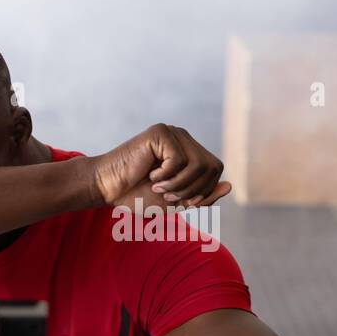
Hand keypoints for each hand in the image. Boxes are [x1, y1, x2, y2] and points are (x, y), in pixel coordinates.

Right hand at [89, 123, 231, 210]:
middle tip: (168, 196)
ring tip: (159, 187)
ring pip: (198, 163)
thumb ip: (201, 196)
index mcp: (188, 151)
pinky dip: (166, 175)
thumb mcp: (175, 201)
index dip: (204, 190)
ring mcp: (172, 133)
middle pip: (212, 166)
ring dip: (178, 185)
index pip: (215, 169)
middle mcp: (183, 139)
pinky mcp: (160, 133)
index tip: (181, 202)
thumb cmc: (135, 195)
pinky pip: (179, 159)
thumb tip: (230, 186)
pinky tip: (150, 175)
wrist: (106, 188)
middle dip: (193, 189)